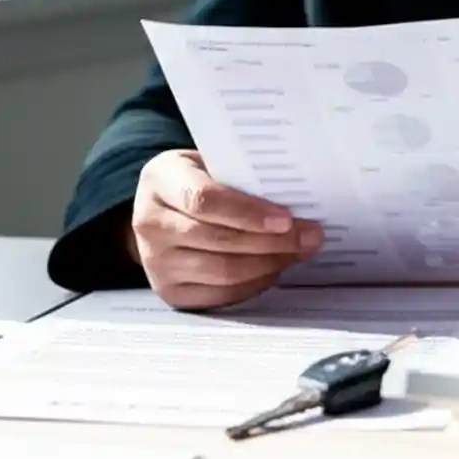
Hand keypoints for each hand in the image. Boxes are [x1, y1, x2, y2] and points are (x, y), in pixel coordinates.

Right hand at [129, 150, 322, 308]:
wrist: (163, 209)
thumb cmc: (198, 180)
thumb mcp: (211, 163)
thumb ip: (245, 178)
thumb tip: (298, 206)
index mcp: (159, 180)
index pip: (204, 200)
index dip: (248, 213)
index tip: (286, 219)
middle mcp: (149, 222)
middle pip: (219, 240)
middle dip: (273, 241)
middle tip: (310, 237)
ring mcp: (156, 262)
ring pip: (224, 271)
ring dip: (270, 264)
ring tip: (297, 252)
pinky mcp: (169, 292)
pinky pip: (221, 295)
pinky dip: (255, 284)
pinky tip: (274, 269)